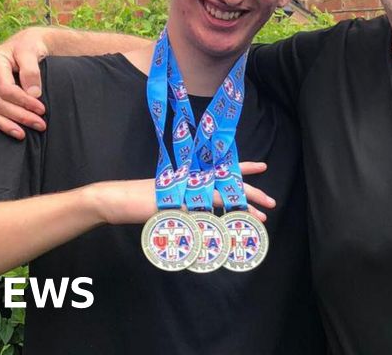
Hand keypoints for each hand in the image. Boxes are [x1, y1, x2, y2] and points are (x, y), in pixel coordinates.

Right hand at [0, 27, 50, 138]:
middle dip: (20, 116)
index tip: (41, 109)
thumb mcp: (31, 51)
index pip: (6, 90)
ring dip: (7, 125)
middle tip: (40, 124)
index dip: (24, 102)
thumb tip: (33, 94)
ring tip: (23, 135)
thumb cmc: (30, 46)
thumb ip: (31, 70)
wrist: (26, 44)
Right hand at [88, 162, 275, 224]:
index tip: (263, 165)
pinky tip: (234, 225)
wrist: (119, 200)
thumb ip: (187, 201)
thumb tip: (202, 209)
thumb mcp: (169, 198)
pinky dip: (219, 219)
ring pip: (223, 197)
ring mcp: (186, 192)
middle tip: (272, 202)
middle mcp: (192, 181)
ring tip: (262, 216)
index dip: (243, 167)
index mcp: (191, 177)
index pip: (222, 170)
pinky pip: (204, 212)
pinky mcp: (179, 204)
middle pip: (229, 183)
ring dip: (244, 208)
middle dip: (253, 192)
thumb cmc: (141, 200)